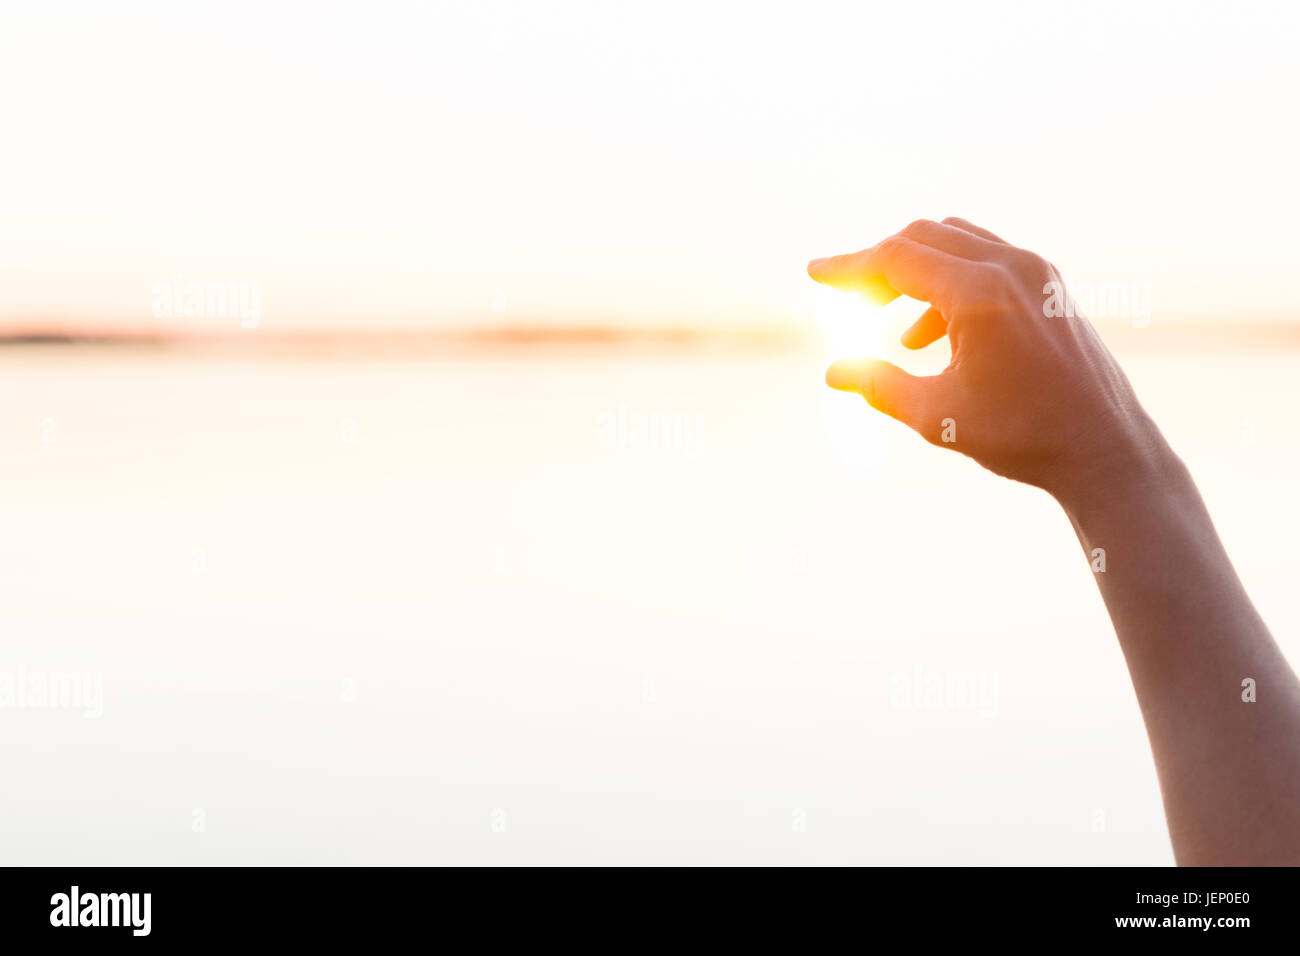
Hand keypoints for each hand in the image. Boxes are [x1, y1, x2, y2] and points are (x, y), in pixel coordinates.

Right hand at [809, 217, 1167, 502]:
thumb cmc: (1023, 435)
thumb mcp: (936, 415)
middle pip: (923, 238)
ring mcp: (1037, 272)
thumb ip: (878, 386)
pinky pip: (985, 261)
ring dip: (914, 270)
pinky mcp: (1049, 286)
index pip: (897, 258)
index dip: (849, 266)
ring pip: (956, 243)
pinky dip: (947, 282)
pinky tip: (929, 335)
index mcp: (980, 294)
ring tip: (886, 318)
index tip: (815, 273)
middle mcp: (1011, 268)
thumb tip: (833, 372)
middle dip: (878, 264)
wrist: (1105, 450)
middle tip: (848, 298)